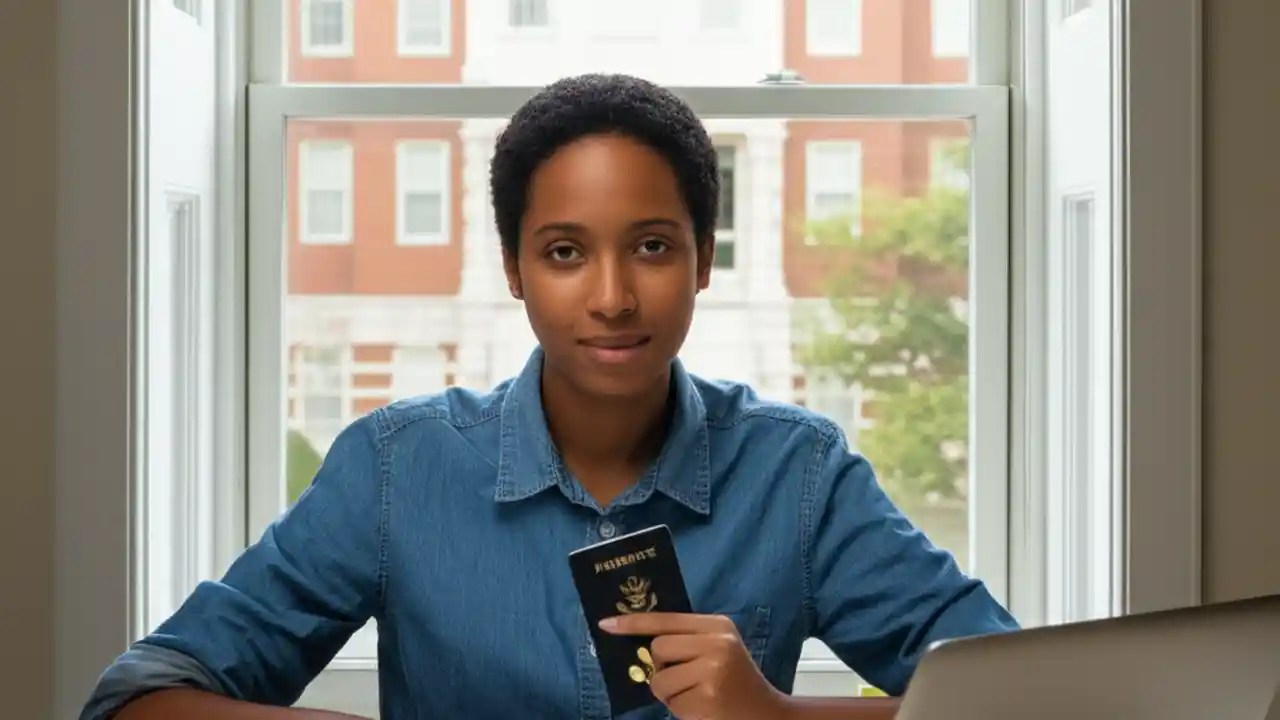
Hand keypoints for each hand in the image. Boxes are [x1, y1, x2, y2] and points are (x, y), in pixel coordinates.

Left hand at [599, 613, 788, 719]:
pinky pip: (671, 704)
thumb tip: (639, 644)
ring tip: (697, 695)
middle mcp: (716, 643)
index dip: (633, 623)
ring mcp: (712, 670)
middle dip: (661, 669)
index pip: (666, 619)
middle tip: (685, 678)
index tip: (606, 624)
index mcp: (718, 625)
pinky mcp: (707, 698)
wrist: (768, 714)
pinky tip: (704, 708)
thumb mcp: (719, 649)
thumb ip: (686, 640)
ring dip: (671, 694)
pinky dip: (682, 710)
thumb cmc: (736, 682)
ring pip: (660, 681)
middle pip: (657, 649)